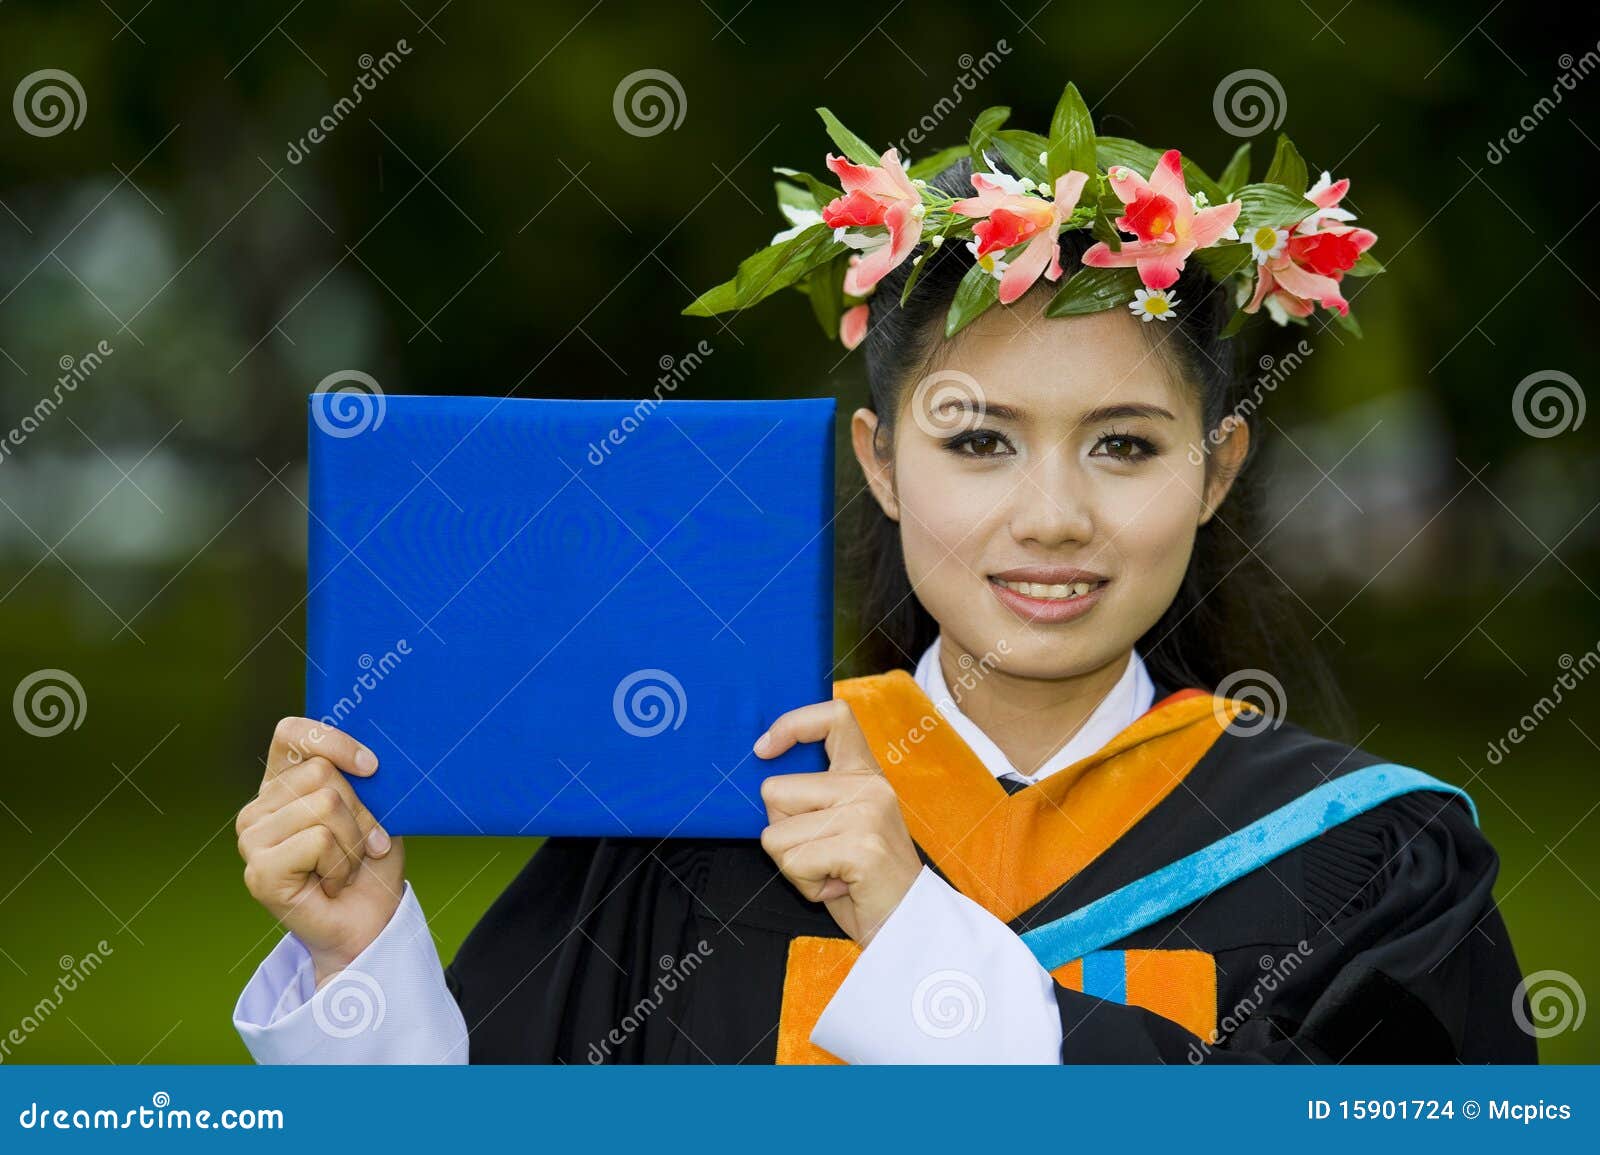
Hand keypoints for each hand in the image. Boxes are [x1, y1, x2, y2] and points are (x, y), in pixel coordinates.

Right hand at [236, 717, 404, 985]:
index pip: (291, 733)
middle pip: (322, 773)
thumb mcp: (375, 808)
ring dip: (354, 841)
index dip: (332, 740)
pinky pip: (320, 839)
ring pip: (326, 804)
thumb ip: (359, 778)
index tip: (372, 767)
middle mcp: (258, 809)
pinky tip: (332, 884)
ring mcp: (252, 840)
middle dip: (361, 811)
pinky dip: (343, 863)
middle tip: (362, 846)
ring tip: (345, 866)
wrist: (371, 923)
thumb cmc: (371, 863)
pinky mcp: (259, 871)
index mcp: (281, 785)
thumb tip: (367, 757)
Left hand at [753, 699, 921, 946]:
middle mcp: (869, 786)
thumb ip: (814, 795)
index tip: (764, 750)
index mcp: (866, 772)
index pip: (833, 716)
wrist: (909, 925)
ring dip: (793, 865)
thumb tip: (763, 772)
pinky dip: (805, 885)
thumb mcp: (841, 822)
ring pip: (776, 833)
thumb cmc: (863, 879)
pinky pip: (793, 861)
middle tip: (821, 854)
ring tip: (831, 872)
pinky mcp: (861, 847)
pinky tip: (838, 886)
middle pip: (774, 791)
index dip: (791, 724)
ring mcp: (867, 814)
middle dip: (782, 831)